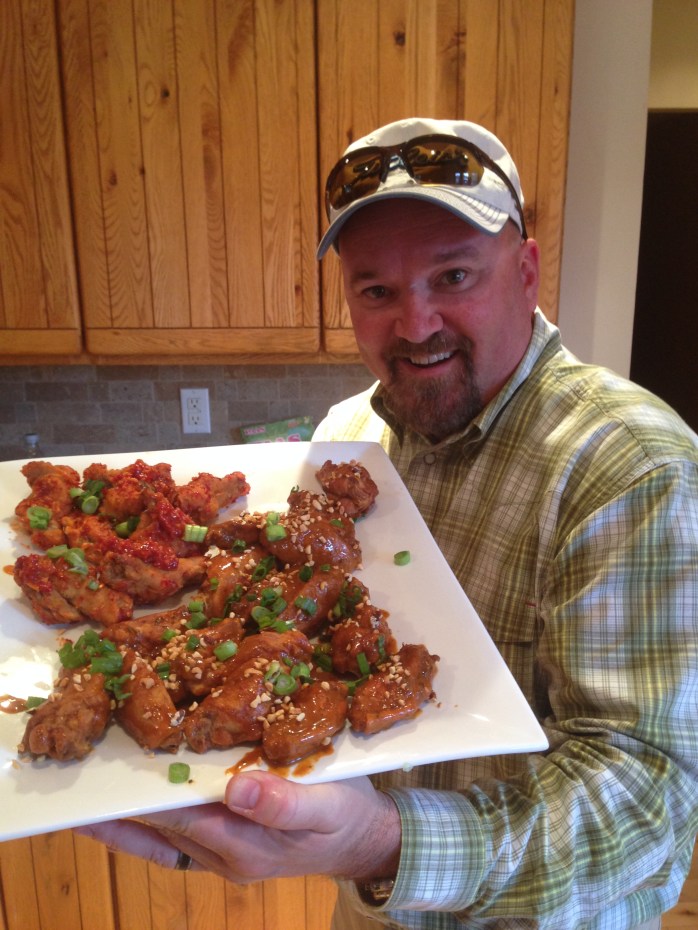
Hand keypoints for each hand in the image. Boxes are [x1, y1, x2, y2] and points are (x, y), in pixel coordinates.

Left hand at [74, 771, 400, 883]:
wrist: (366, 840)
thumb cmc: (348, 817)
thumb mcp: (327, 805)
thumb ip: (282, 802)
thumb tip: (234, 789)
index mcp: (246, 844)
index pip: (182, 820)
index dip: (145, 801)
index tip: (110, 785)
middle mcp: (226, 855)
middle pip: (164, 832)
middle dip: (125, 814)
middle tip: (83, 794)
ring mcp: (226, 853)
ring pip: (167, 839)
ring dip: (133, 823)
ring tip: (93, 806)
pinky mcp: (232, 843)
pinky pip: (182, 840)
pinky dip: (157, 826)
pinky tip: (141, 809)